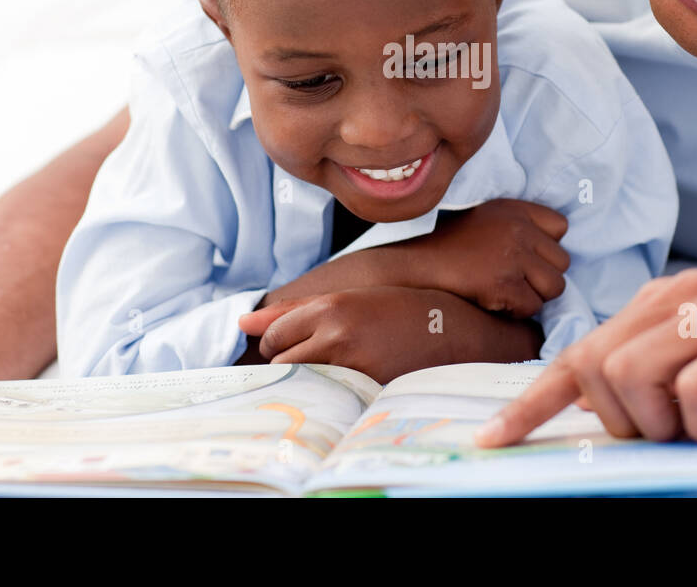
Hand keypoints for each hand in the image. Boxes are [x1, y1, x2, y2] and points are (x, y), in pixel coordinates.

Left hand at [240, 286, 542, 382]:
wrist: (454, 332)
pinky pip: (326, 399)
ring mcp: (351, 365)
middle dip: (290, 361)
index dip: (280, 340)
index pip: (275, 332)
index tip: (298, 342)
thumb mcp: (352, 297)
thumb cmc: (401, 310)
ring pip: (300, 381)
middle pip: (280, 361)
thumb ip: (295, 309)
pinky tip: (348, 385)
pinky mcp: (365, 389)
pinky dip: (329, 395)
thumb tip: (242, 323)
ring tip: (334, 369)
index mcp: (332, 306)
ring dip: (307, 379)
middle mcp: (336, 334)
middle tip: (320, 357)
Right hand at [400, 199, 569, 317]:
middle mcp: (519, 230)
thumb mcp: (487, 217)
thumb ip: (519, 226)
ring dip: (534, 296)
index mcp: (516, 209)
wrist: (414, 262)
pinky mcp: (503, 284)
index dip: (546, 247)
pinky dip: (516, 311)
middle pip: (562, 263)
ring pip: (554, 288)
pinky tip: (493, 301)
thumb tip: (553, 253)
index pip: (560, 227)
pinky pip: (532, 308)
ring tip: (506, 291)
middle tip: (514, 280)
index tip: (525, 256)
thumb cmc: (449, 244)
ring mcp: (512, 257)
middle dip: (542, 277)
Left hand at [473, 268, 696, 445]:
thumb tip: (616, 421)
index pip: (579, 352)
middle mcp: (679, 298)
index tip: (494, 440)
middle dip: (617, 418)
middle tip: (670, 435)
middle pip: (595, 366)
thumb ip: (667, 375)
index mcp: (663, 302)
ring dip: (659, 422)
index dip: (532, 401)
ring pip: (631, 374)